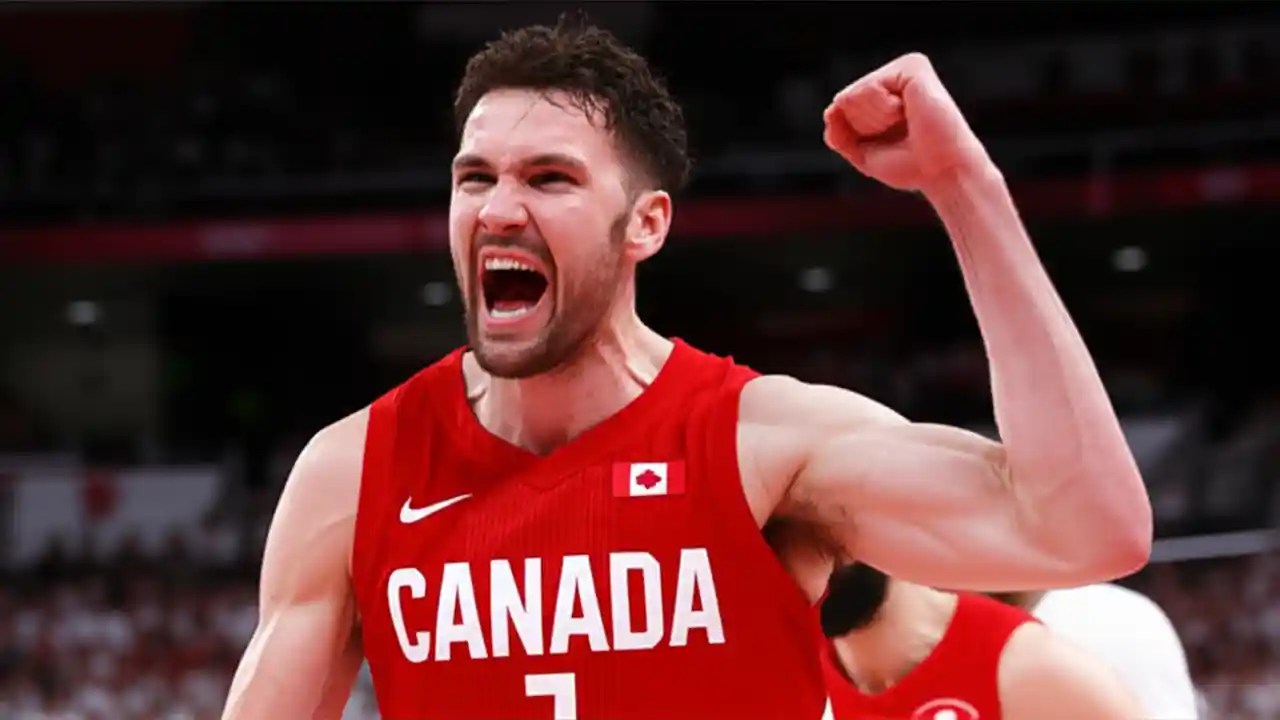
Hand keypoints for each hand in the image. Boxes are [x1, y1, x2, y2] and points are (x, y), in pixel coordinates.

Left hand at [823, 53, 992, 193]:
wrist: (943, 171)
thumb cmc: (911, 165)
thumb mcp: (863, 153)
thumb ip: (839, 134)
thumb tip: (831, 109)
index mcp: (885, 93)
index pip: (841, 108)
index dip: (855, 134)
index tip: (889, 142)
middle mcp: (895, 75)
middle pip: (844, 100)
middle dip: (864, 128)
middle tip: (900, 135)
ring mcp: (904, 69)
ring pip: (853, 95)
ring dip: (875, 121)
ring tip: (907, 123)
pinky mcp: (912, 66)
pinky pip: (869, 88)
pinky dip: (883, 111)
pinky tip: (909, 112)